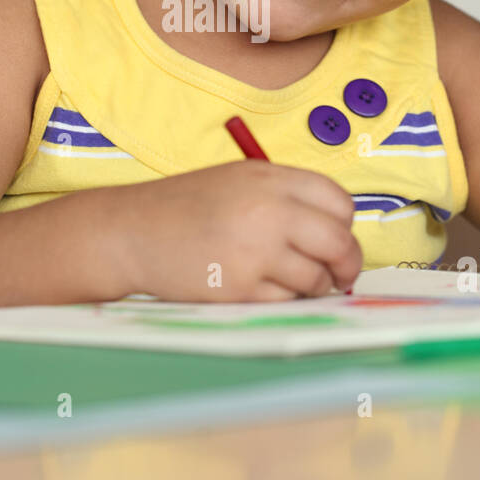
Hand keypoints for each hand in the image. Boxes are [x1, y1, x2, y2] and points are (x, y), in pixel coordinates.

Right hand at [117, 160, 363, 301]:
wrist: (132, 231)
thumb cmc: (186, 207)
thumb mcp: (239, 180)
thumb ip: (287, 197)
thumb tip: (337, 233)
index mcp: (271, 178)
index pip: (338, 202)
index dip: (344, 225)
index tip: (336, 237)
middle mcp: (269, 210)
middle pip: (338, 242)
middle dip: (347, 264)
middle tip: (341, 274)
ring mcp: (256, 251)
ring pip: (317, 278)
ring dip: (314, 286)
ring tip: (291, 280)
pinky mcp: (241, 287)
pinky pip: (286, 300)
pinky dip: (283, 299)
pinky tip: (260, 287)